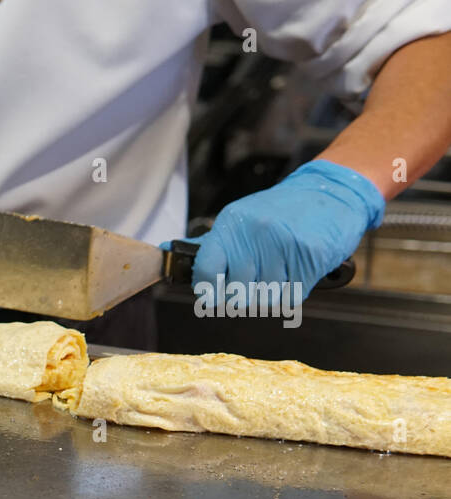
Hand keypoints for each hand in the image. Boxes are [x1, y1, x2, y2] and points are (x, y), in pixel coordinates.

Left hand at [189, 160, 384, 295]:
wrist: (333, 190)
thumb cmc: (285, 210)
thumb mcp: (243, 218)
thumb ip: (215, 244)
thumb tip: (176, 256)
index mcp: (232, 225)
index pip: (206, 270)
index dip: (208, 290)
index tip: (213, 296)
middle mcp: (255, 233)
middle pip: (237, 292)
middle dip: (246, 294)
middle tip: (257, 281)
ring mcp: (283, 244)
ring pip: (265, 297)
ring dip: (272, 292)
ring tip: (281, 270)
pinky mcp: (309, 256)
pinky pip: (292, 295)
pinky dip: (294, 291)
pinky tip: (298, 271)